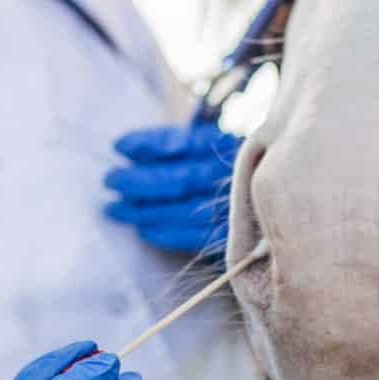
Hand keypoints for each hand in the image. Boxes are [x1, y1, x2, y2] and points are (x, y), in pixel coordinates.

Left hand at [103, 122, 240, 261]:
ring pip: (184, 210)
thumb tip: (123, 147)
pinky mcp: (233, 235)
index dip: (151, 144)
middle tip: (110, 180)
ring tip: (115, 209)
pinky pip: (196, 236)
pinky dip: (167, 234)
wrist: (268, 199)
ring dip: (145, 210)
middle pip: (181, 179)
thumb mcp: (207, 143)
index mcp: (228, 147)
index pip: (187, 143)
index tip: (119, 146)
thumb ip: (174, 143)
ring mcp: (235, 207)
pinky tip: (144, 230)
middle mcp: (234, 176)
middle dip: (140, 181)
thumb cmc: (224, 166)